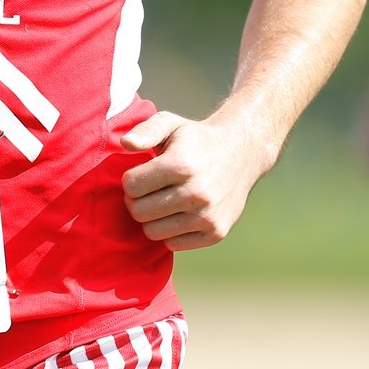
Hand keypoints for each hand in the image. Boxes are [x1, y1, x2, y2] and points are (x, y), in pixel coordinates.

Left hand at [120, 110, 261, 250]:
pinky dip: (171, 231)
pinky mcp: (216, 233)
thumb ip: (145, 131)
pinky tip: (179, 213)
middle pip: (139, 212)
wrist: (241, 153)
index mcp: (182, 164)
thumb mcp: (170, 124)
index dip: (131, 180)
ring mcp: (208, 216)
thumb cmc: (196, 140)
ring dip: (152, 218)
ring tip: (163, 201)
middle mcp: (196, 193)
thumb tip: (126, 143)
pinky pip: (173, 244)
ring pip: (153, 232)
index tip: (141, 174)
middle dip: (137, 201)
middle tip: (149, 190)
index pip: (131, 186)